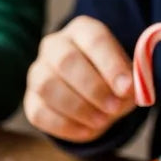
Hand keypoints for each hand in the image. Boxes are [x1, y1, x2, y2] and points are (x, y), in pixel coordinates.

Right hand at [24, 16, 134, 142]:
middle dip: (93, 88)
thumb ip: (129, 83)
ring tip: (101, 121)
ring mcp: (38, 73)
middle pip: (66, 61)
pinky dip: (65, 126)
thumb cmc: (111, 81)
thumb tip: (126, 93)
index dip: (111, 65)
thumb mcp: (127, 78)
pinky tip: (87, 130)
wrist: (92, 97)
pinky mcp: (31, 100)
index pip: (94, 40)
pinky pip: (40, 113)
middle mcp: (55, 46)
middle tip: (113, 108)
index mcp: (82, 30)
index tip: (127, 88)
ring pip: (47, 87)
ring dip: (78, 108)